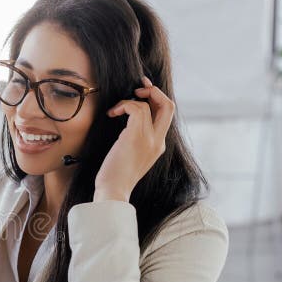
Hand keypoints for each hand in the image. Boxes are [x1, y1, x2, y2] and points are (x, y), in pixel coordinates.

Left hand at [94, 76, 174, 202]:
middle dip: (154, 92)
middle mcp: (158, 141)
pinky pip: (136, 108)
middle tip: (137, 90)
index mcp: (158, 145)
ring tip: (116, 110)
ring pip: (150, 104)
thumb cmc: (115, 176)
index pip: (166, 115)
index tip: (141, 93)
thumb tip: (126, 121)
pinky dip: (123, 105)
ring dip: (131, 100)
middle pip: (169, 106)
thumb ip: (135, 140)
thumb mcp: (130, 156)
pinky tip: (113, 114)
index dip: (157, 100)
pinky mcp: (136, 136)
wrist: (113, 191)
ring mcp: (150, 139)